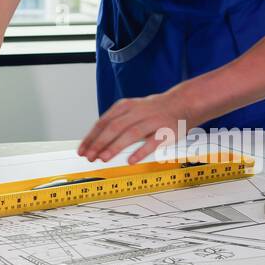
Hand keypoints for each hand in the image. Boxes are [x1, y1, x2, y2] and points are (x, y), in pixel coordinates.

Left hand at [77, 87, 195, 163]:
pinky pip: (152, 142)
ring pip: (130, 134)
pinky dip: (140, 152)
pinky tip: (131, 161)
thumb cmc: (153, 110)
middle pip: (114, 127)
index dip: (91, 137)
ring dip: (115, 146)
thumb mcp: (131, 110)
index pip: (103, 122)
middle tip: (89, 157)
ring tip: (104, 158)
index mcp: (125, 106)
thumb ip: (115, 123)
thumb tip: (95, 142)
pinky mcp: (166, 131)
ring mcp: (152, 121)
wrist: (182, 103)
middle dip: (99, 143)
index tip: (82, 150)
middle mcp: (137, 112)